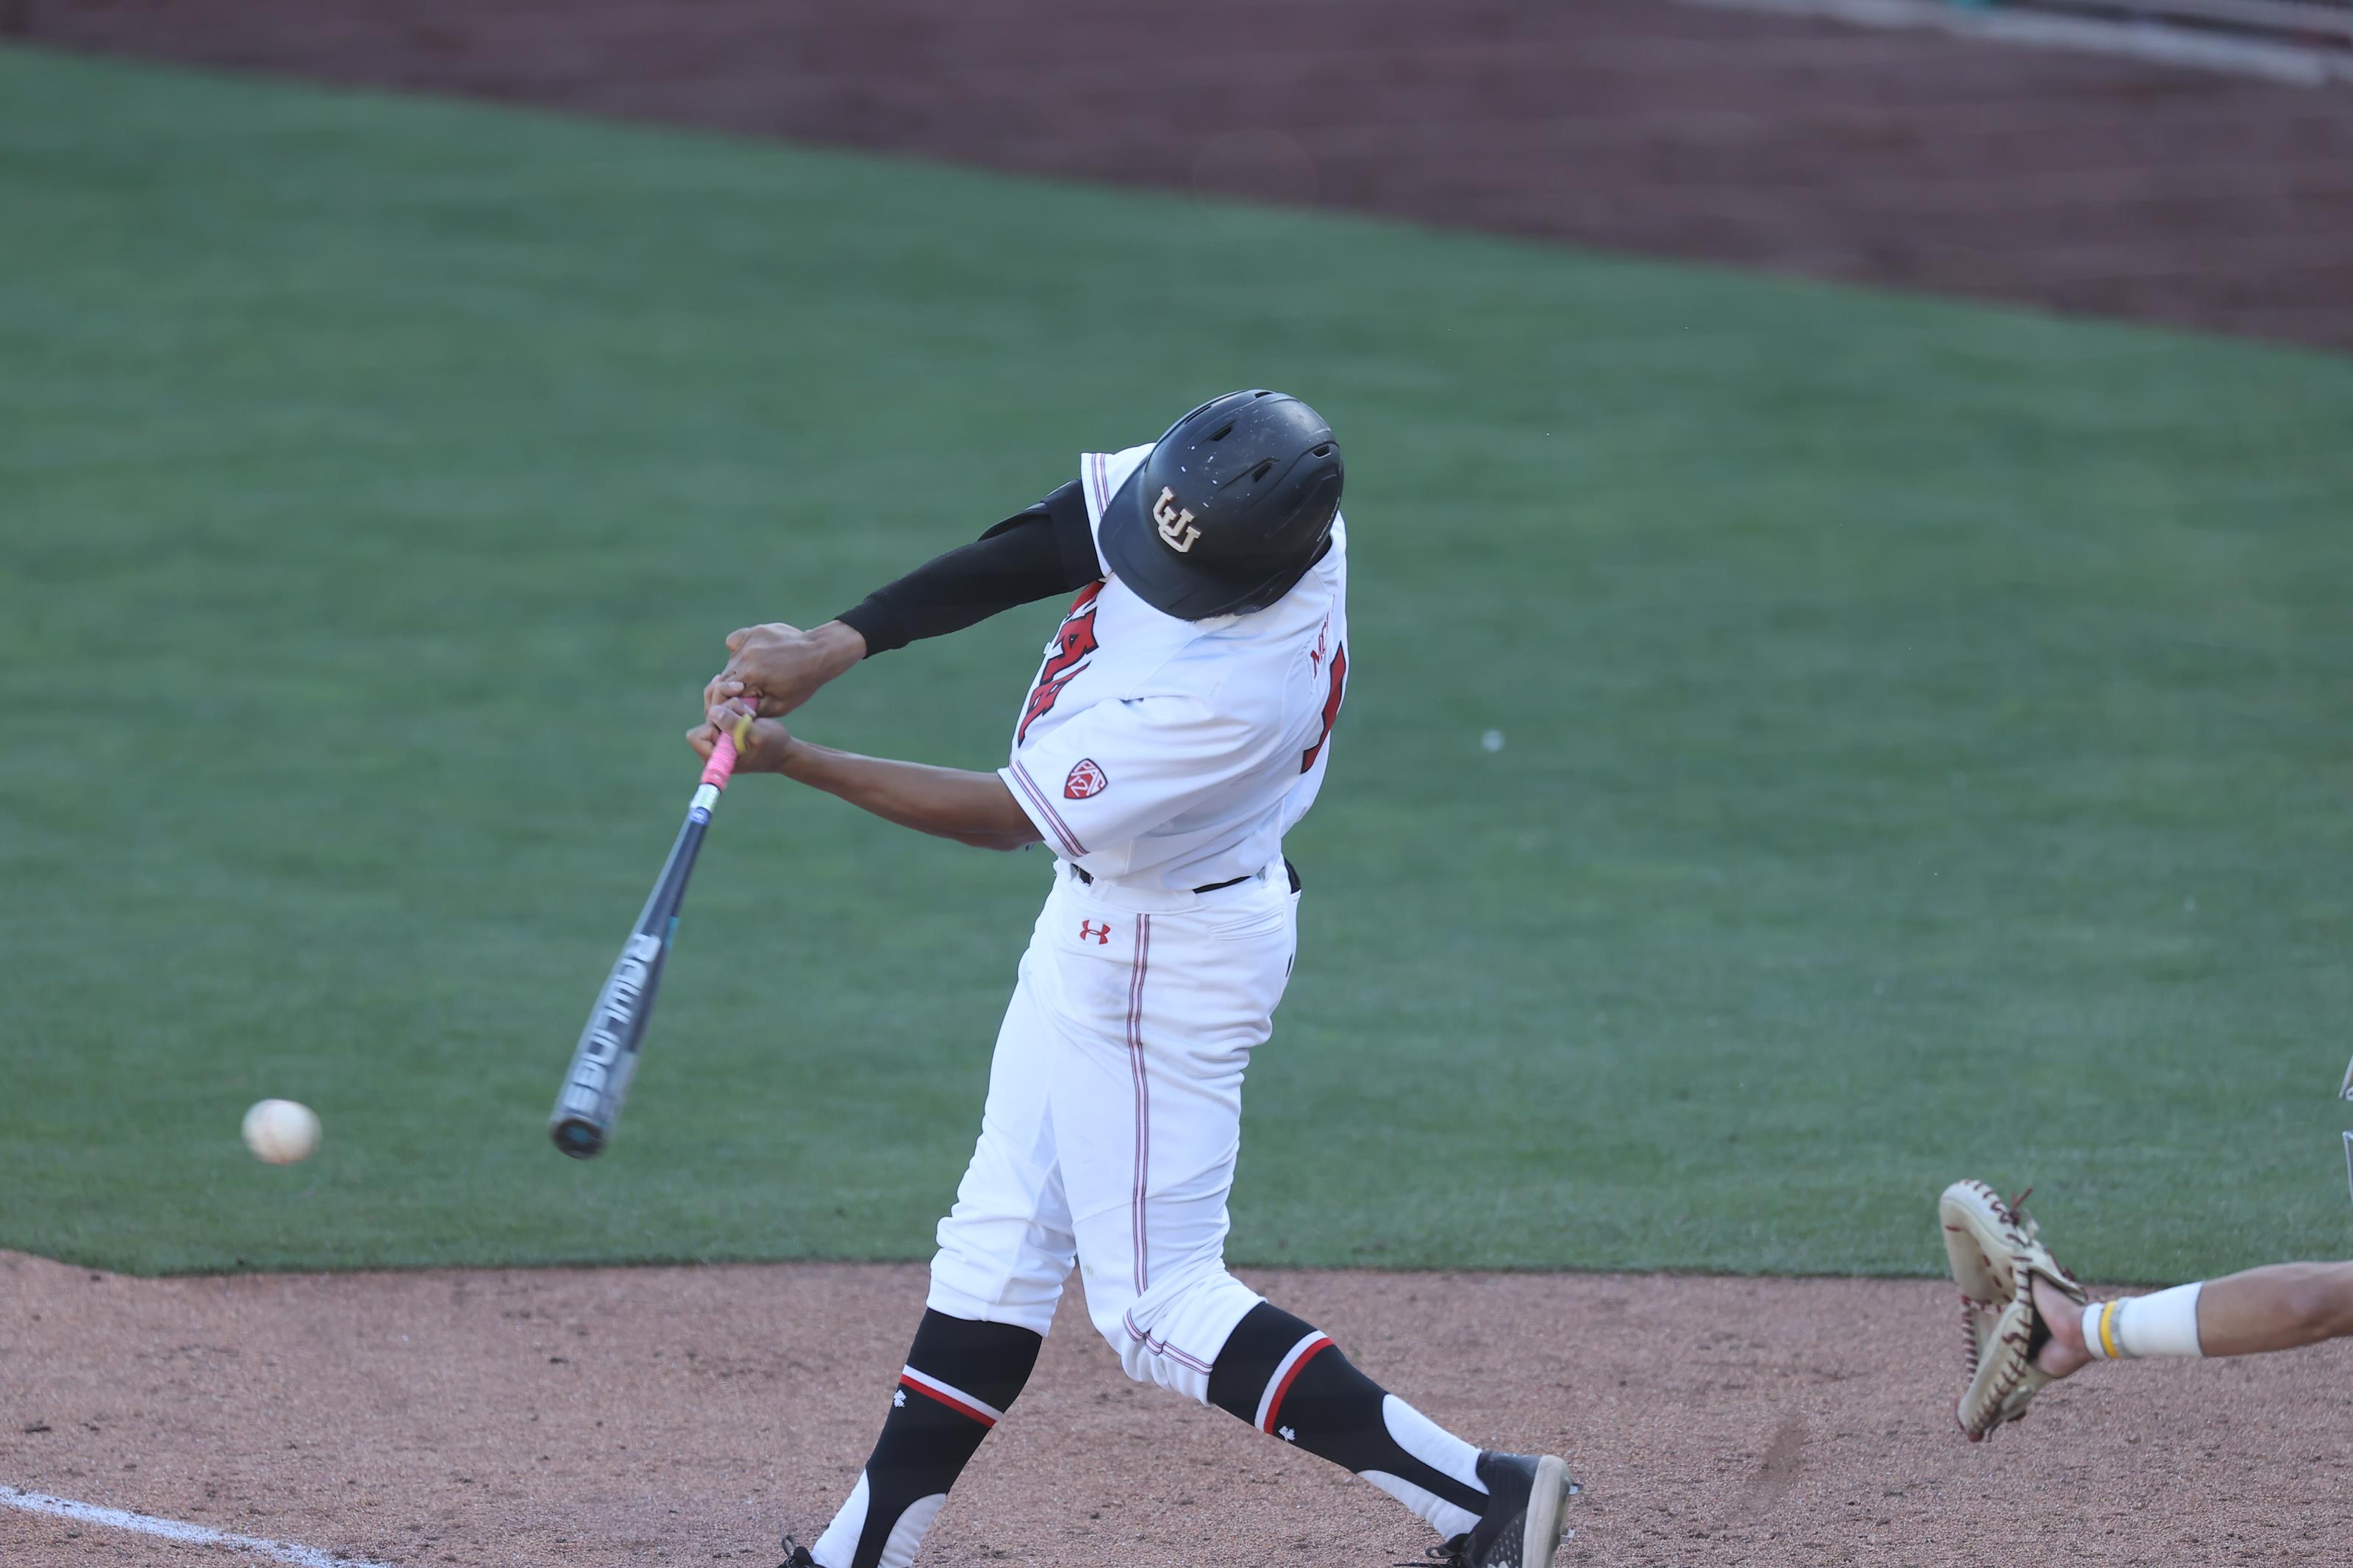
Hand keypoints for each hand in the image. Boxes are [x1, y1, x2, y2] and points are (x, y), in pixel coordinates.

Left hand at [686, 701, 795, 774]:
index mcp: (715, 758)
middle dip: (727, 711)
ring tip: (752, 713)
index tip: (734, 729)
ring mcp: (717, 733)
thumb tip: (713, 712)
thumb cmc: (774, 746)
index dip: (713, 728)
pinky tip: (741, 694)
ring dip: (733, 704)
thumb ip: (736, 726)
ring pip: (712, 706)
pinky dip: (731, 698)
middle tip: (750, 715)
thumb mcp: (759, 736)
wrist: (784, 749)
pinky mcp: (723, 723)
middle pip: (705, 717)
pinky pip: (718, 703)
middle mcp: (712, 746)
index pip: (697, 737)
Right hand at [705, 620, 865, 719]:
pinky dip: (738, 650)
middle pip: (725, 676)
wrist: (819, 653)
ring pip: (730, 660)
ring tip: (759, 673)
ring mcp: (749, 641)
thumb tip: (731, 712)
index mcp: (749, 675)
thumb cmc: (802, 683)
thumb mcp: (779, 706)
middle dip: (733, 686)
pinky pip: (734, 642)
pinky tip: (752, 656)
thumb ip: (751, 710)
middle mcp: (744, 656)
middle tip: (751, 689)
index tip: (740, 702)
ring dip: (738, 670)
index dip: (728, 701)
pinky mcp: (754, 631)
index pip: (721, 692)